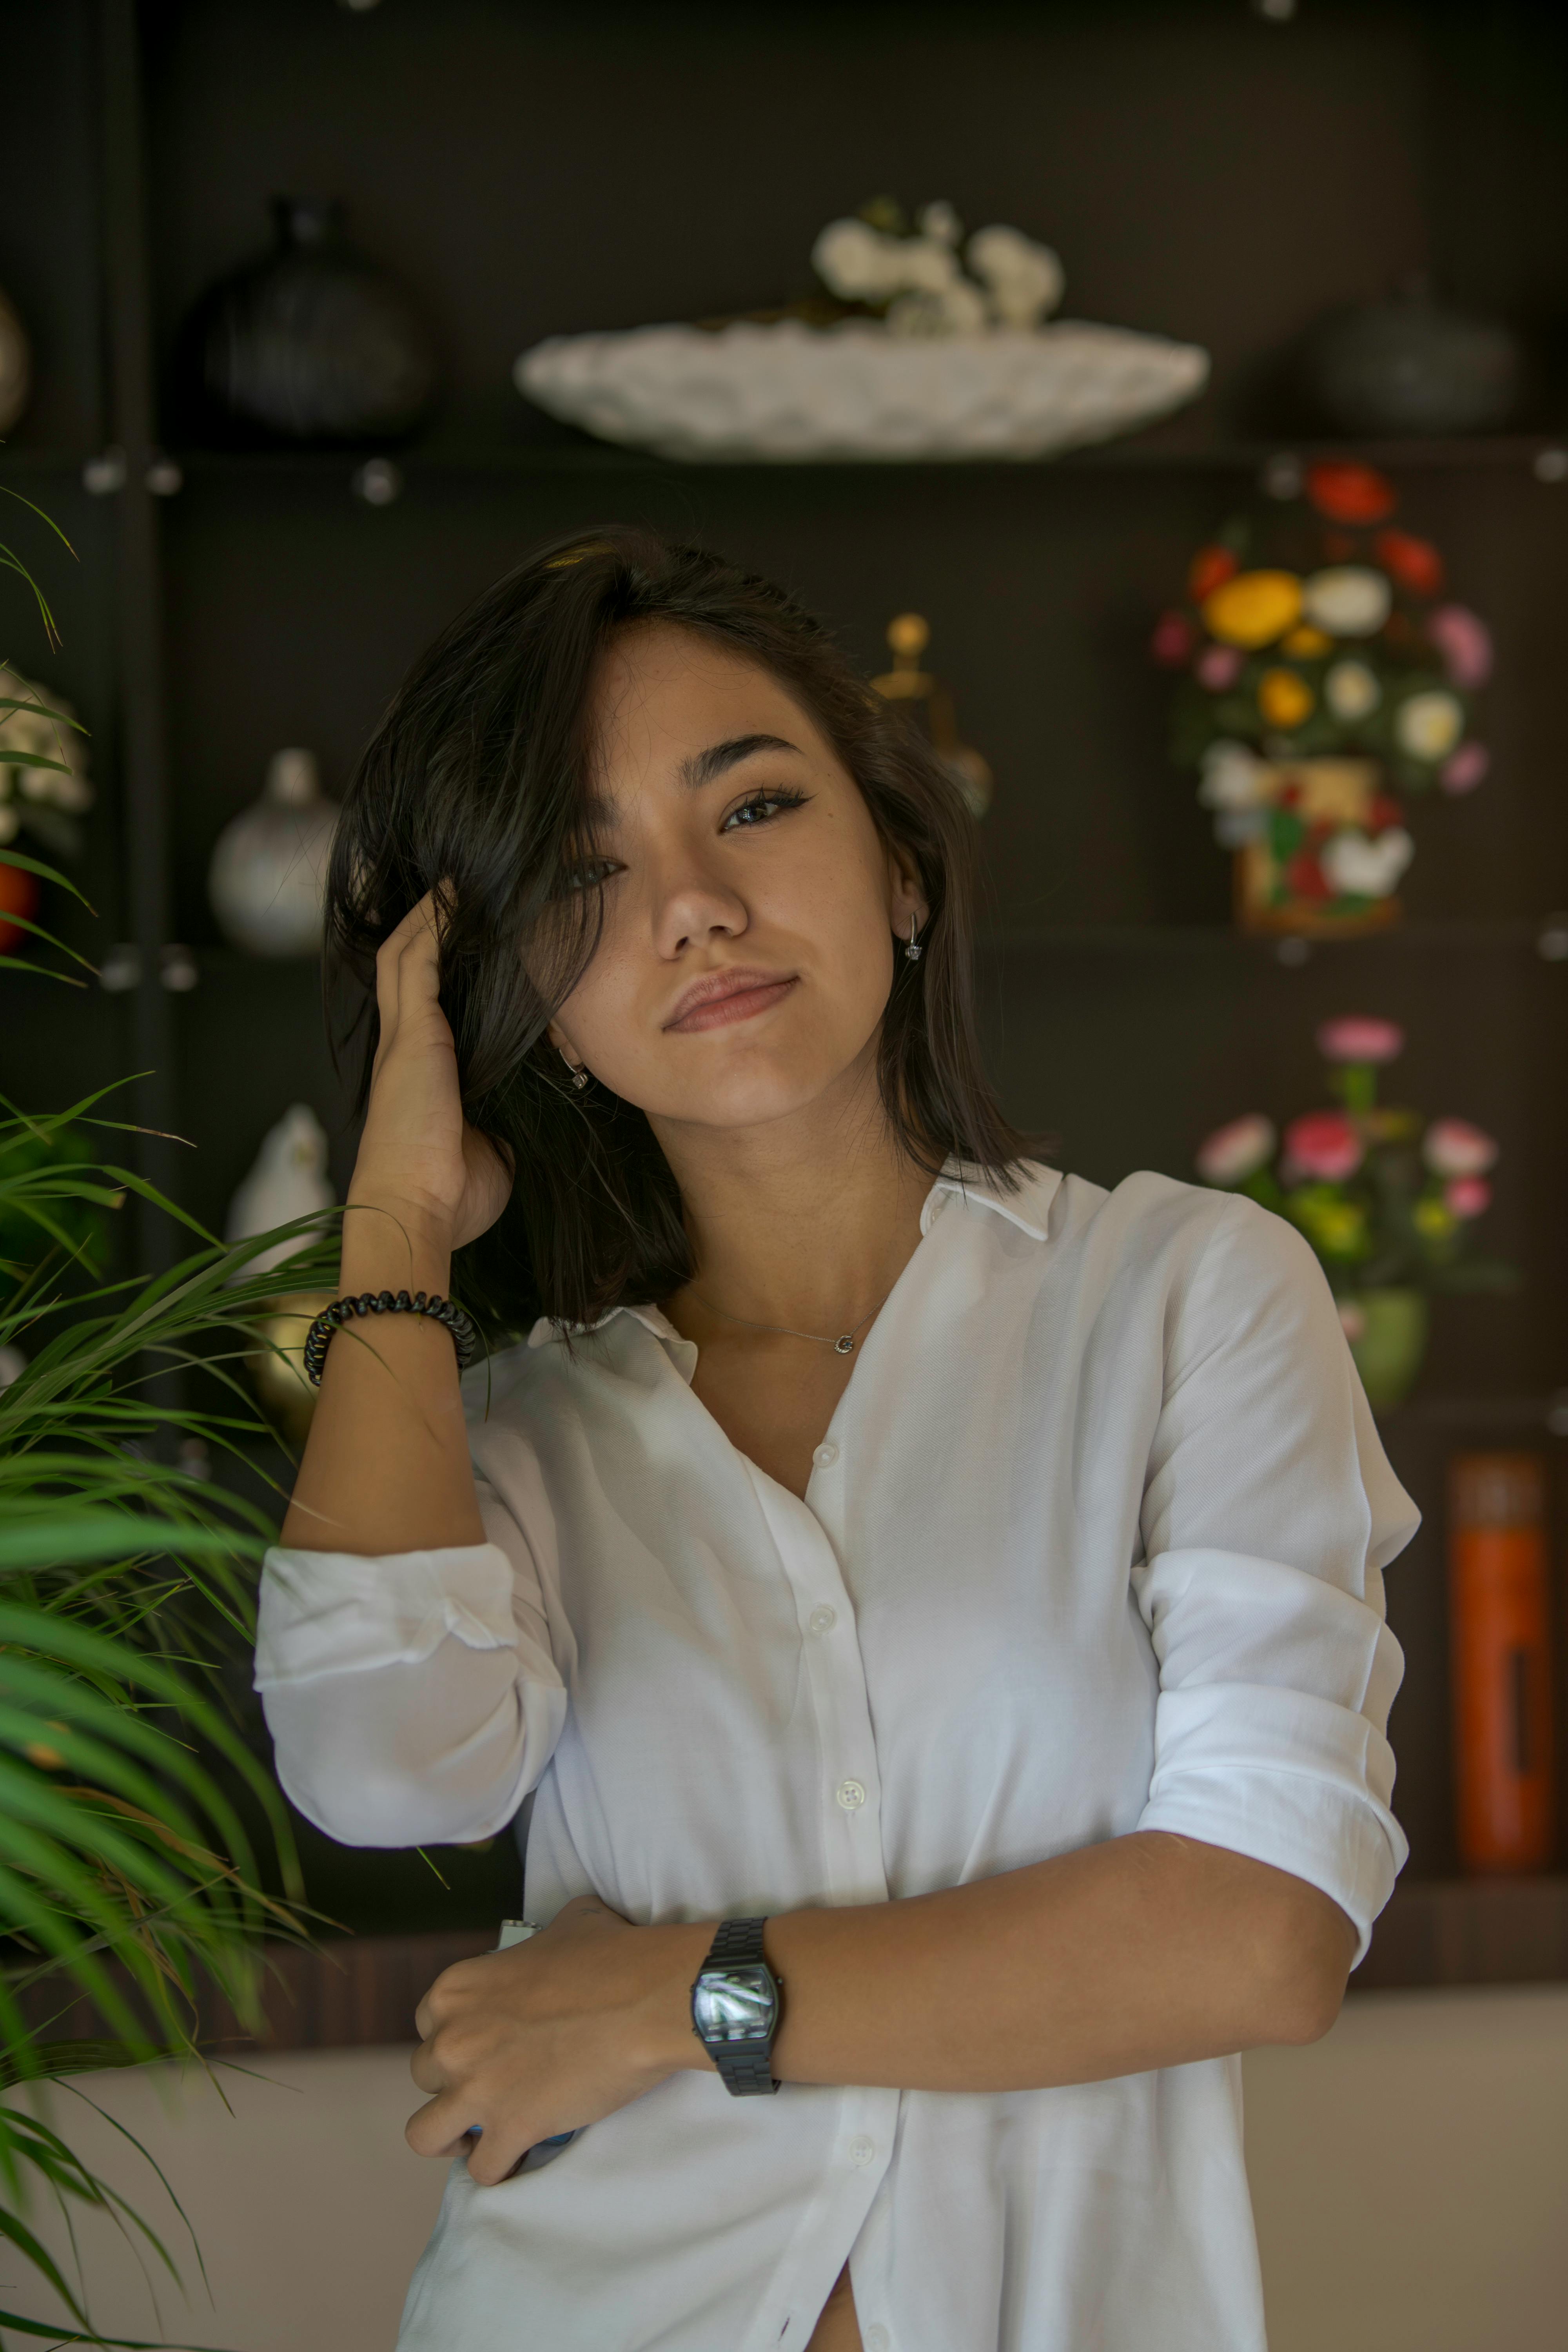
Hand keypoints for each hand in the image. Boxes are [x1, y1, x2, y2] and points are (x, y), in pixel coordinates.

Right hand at [346, 888, 511, 1263]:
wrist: (415, 1210)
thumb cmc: (451, 1194)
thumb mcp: (490, 1151)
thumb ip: (502, 1125)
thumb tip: (521, 1121)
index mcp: (419, 1074)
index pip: (425, 1004)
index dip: (442, 968)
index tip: (475, 944)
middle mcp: (405, 1047)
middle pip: (407, 965)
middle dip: (429, 926)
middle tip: (460, 890)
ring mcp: (404, 1035)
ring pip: (406, 952)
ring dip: (430, 916)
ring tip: (457, 880)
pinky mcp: (411, 1030)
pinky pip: (416, 959)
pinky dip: (432, 925)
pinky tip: (453, 894)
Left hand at [406, 1896, 714, 2184]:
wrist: (649, 1999)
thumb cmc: (615, 1955)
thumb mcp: (570, 1923)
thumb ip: (545, 1939)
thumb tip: (560, 1945)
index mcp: (458, 1988)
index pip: (427, 2023)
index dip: (456, 2035)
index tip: (486, 2044)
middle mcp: (453, 2039)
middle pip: (425, 2075)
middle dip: (456, 2081)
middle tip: (495, 2084)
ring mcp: (477, 2088)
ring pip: (423, 2135)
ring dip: (451, 2137)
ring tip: (481, 2135)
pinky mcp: (511, 2128)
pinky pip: (483, 2171)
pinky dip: (500, 2169)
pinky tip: (521, 2155)